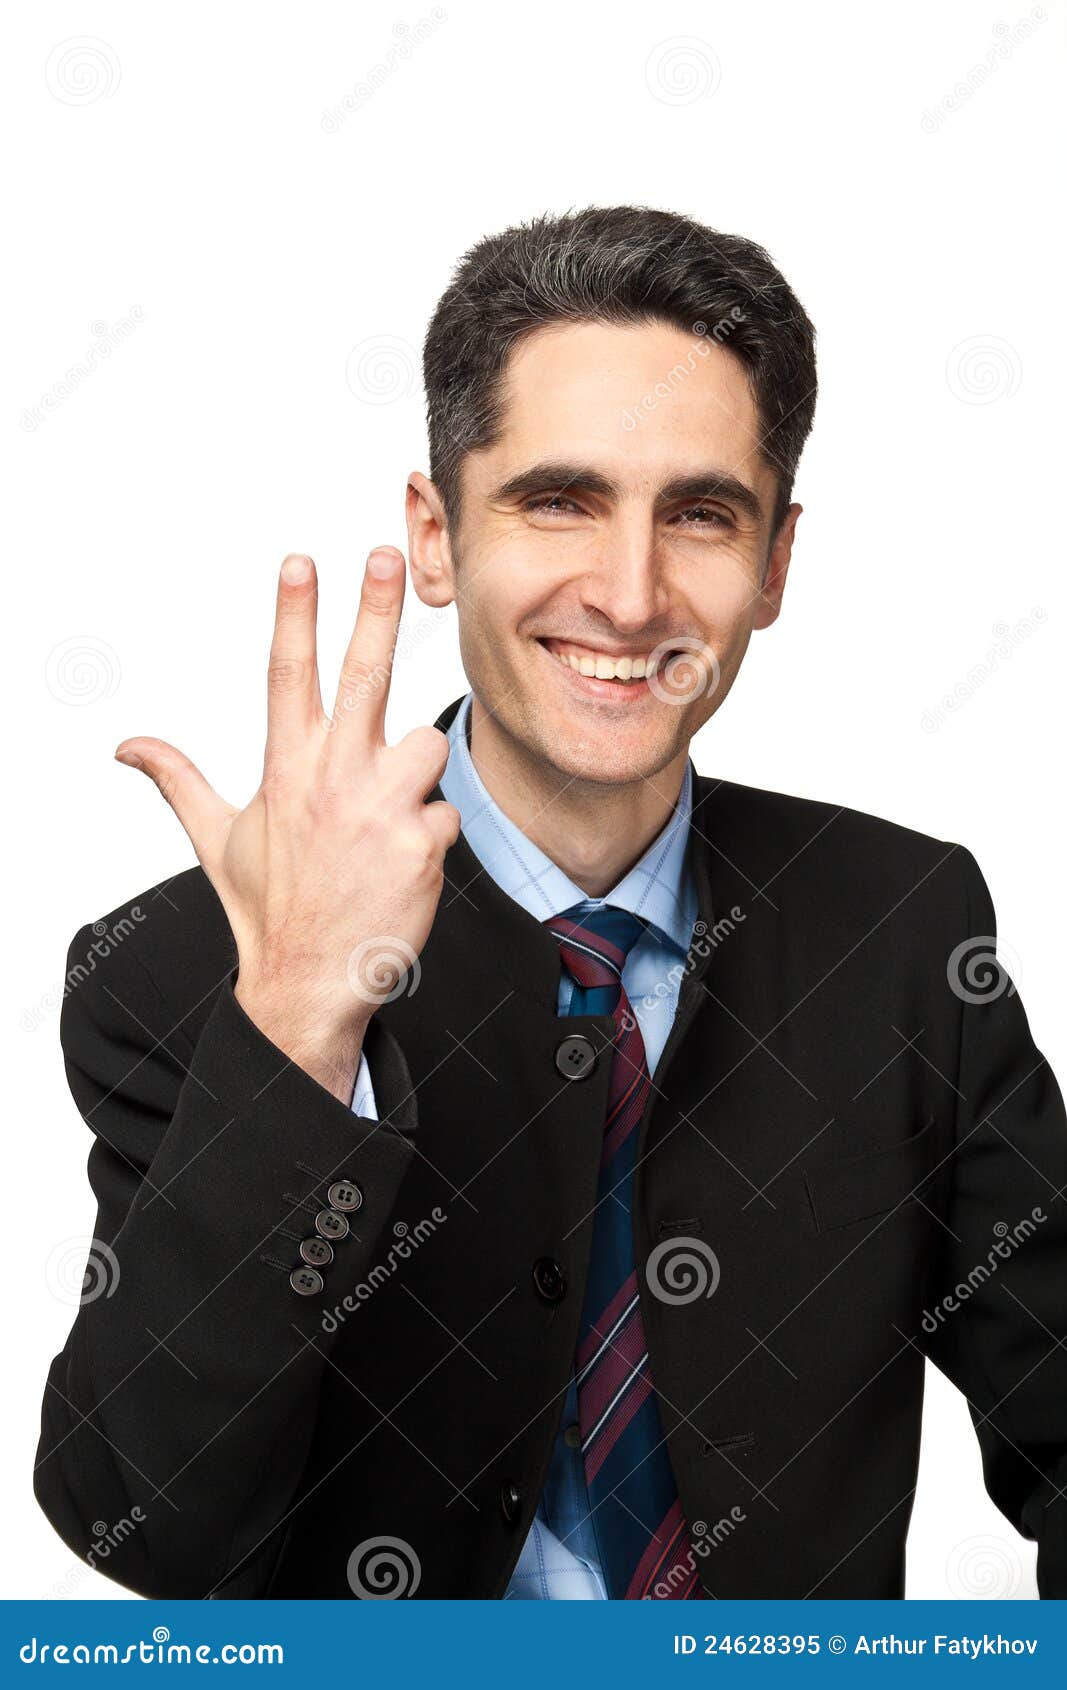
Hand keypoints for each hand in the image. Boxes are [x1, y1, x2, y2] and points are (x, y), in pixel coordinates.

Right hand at [115, 548, 460, 1100]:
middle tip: (390, 555)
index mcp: (284, 769)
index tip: (302, 560)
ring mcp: (381, 809)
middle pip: (364, 675)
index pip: (287, 675)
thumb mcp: (216, 838)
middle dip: (377, 608)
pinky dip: (429, 836)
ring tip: (385, 825)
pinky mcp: (422, 842)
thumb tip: (126, 747)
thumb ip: (180, 779)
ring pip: (426, 747)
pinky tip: (401, 871)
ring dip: (415, 777)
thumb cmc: (268, 906)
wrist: (308, 984)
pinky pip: (444, 812)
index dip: (294, 613)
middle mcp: (331, 779)